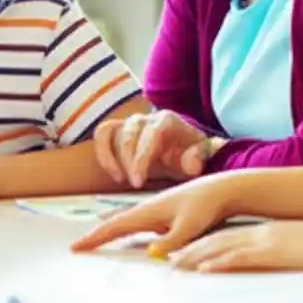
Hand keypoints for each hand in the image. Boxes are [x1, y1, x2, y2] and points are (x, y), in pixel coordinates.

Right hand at [70, 175, 232, 255]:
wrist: (220, 189)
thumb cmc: (206, 206)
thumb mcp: (190, 226)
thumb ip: (171, 240)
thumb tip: (152, 254)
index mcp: (148, 212)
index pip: (115, 227)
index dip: (95, 237)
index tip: (75, 246)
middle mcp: (146, 209)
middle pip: (114, 223)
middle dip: (96, 234)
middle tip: (77, 245)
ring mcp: (153, 209)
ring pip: (123, 219)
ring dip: (107, 228)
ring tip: (93, 235)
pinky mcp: (162, 211)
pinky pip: (133, 219)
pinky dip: (121, 223)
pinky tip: (121, 222)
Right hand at [93, 110, 213, 188]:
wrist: (183, 148)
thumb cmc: (190, 154)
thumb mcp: (199, 157)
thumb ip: (198, 158)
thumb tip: (190, 164)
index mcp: (167, 120)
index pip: (151, 133)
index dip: (142, 157)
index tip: (139, 182)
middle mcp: (146, 118)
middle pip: (130, 133)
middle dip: (129, 161)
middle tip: (135, 185)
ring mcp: (130, 122)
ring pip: (111, 131)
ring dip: (111, 157)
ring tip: (120, 179)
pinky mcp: (118, 129)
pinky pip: (102, 134)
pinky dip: (103, 153)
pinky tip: (115, 174)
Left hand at [168, 221, 302, 272]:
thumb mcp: (300, 252)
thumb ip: (281, 259)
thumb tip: (270, 269)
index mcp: (267, 234)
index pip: (229, 239)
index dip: (204, 247)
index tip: (184, 255)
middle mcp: (262, 235)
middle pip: (218, 242)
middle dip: (191, 251)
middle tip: (169, 260)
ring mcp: (267, 242)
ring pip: (222, 248)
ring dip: (196, 258)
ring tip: (174, 266)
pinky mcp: (274, 251)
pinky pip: (242, 258)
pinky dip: (220, 263)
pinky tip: (203, 270)